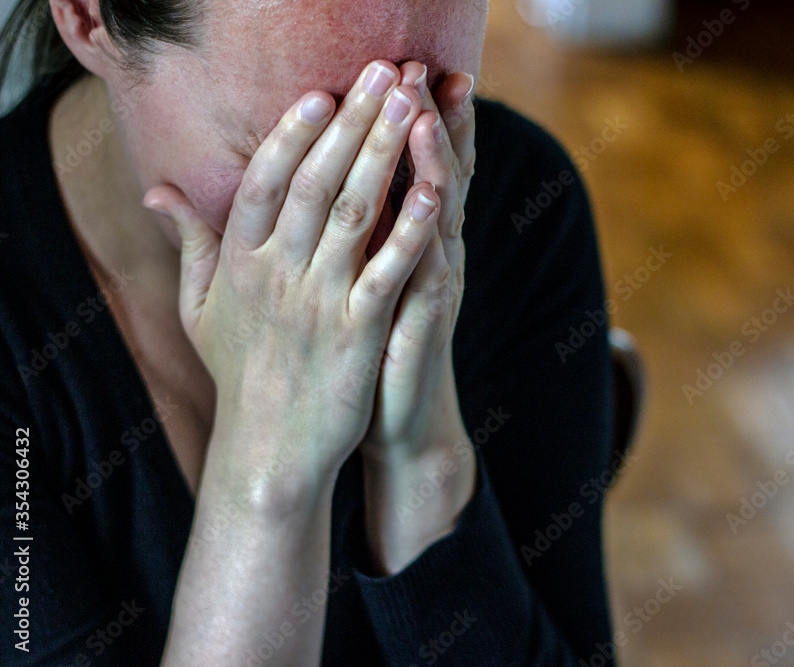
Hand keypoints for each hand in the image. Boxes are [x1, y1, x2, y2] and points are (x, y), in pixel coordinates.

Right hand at [142, 61, 441, 505]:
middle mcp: (277, 273)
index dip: (292, 135)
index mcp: (240, 263)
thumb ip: (189, 244)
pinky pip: (387, 271)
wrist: (269, 449)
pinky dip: (411, 231)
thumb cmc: (240, 373)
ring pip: (355, 213)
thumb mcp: (199, 308)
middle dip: (353, 122)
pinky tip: (435, 192)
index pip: (264, 183)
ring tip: (411, 106)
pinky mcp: (358, 332)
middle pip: (317, 182)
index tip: (320, 94)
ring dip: (384, 153)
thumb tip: (158, 192)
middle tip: (384, 73)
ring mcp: (318, 301)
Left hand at [357, 62, 478, 572]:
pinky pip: (431, 269)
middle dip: (425, 119)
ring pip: (438, 212)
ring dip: (434, 160)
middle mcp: (424, 251)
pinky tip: (435, 195)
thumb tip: (304, 185)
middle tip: (418, 68)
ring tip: (426, 111)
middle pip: (431, 173)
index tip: (394, 68)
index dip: (402, 119)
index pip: (405, 166)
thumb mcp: (347, 282)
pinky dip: (432, 231)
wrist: (393, 419)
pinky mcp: (426, 320)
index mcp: (399, 238)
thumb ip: (335, 233)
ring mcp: (430, 283)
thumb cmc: (362, 343)